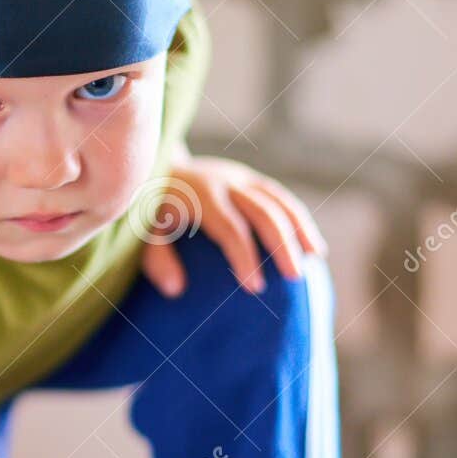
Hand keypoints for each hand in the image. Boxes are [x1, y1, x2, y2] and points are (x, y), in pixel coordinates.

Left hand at [139, 152, 327, 296]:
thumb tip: (175, 289)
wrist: (152, 169)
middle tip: (295, 278)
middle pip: (263, 211)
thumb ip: (155, 259)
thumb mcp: (142, 233)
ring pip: (278, 200)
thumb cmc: (147, 212)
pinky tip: (312, 246)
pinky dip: (298, 220)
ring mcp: (239, 177)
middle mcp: (224, 181)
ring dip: (299, 229)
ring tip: (314, 259)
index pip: (230, 227)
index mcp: (199, 195)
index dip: (244, 257)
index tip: (255, 288)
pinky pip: (280, 198)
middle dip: (282, 244)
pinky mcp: (248, 179)